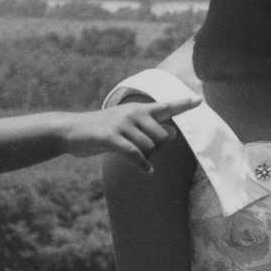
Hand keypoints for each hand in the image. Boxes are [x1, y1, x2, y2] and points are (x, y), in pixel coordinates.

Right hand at [64, 98, 196, 170]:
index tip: (199, 100)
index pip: (166, 106)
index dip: (183, 104)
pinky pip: (135, 153)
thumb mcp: (127, 127)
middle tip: (141, 151)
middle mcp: (132, 113)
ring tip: (133, 157)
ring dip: (146, 157)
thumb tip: (173, 134)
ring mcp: (121, 124)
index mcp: (138, 109)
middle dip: (158, 148)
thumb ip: (150, 129)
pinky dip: (143, 164)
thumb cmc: (103, 131)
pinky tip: (148, 171)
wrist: (71, 131)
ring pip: (149, 147)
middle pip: (162, 136)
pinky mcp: (111, 137)